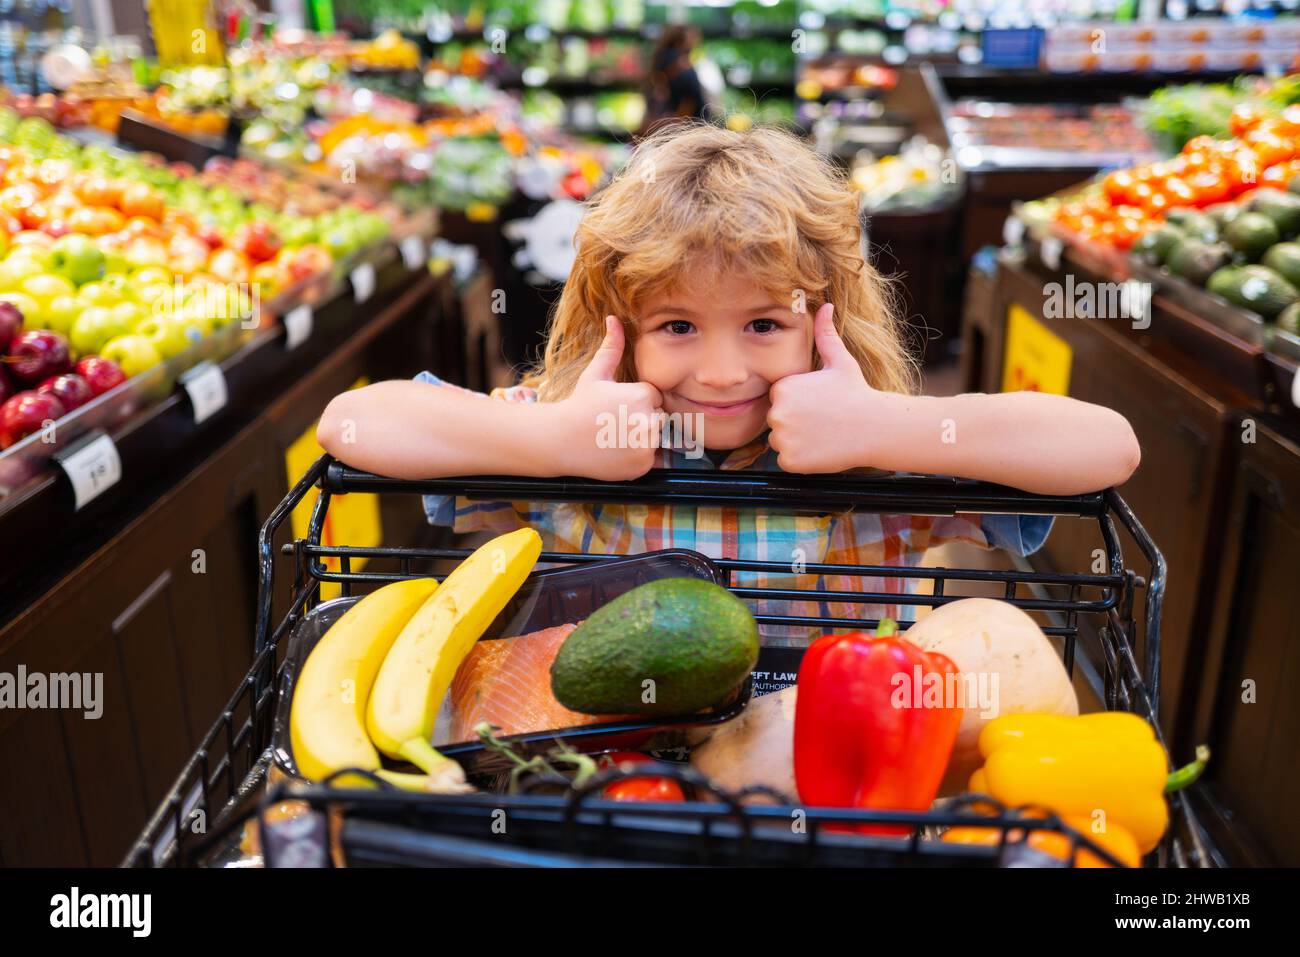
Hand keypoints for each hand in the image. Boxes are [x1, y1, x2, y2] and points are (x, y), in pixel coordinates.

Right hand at [547, 315, 663, 480]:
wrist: (559, 440)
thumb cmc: (578, 405)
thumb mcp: (596, 374)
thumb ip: (612, 348)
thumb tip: (614, 318)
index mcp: (642, 395)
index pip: (654, 397)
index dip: (636, 402)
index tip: (616, 407)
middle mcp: (648, 420)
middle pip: (658, 418)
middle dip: (641, 419)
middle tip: (614, 422)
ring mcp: (646, 445)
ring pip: (656, 438)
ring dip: (641, 438)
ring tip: (615, 435)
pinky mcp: (642, 465)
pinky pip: (651, 459)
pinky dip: (638, 457)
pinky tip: (617, 450)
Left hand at [767, 304, 877, 472]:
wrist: (876, 427)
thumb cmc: (857, 393)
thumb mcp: (840, 361)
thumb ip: (825, 335)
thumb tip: (825, 305)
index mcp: (783, 387)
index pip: (779, 399)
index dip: (799, 402)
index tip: (819, 403)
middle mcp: (778, 413)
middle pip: (777, 421)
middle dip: (795, 422)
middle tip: (822, 420)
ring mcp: (783, 438)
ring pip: (780, 441)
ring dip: (796, 441)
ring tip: (823, 433)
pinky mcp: (790, 461)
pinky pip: (786, 461)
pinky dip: (800, 459)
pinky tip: (820, 449)